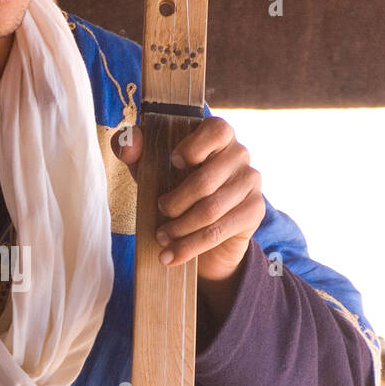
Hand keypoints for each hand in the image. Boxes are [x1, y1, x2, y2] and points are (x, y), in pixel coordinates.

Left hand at [117, 116, 264, 284]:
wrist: (203, 233)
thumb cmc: (174, 188)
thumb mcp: (150, 168)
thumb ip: (134, 150)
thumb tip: (129, 143)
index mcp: (219, 136)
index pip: (217, 129)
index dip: (194, 147)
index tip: (173, 162)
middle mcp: (239, 154)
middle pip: (206, 180)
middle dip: (175, 203)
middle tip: (159, 213)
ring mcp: (251, 182)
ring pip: (211, 209)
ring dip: (180, 228)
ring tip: (161, 237)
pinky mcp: (255, 210)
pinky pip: (219, 231)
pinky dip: (190, 247)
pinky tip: (172, 256)